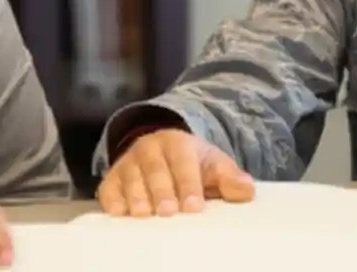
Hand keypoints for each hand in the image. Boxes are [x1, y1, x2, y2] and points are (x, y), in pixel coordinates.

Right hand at [95, 128, 254, 215]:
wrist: (162, 150)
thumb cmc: (192, 163)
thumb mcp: (214, 165)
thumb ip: (231, 178)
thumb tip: (247, 191)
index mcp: (177, 142)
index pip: (183, 162)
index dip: (189, 184)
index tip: (194, 206)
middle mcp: (149, 148)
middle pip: (154, 169)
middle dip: (161, 191)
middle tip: (168, 212)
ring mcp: (128, 163)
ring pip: (130, 177)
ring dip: (136, 196)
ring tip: (143, 214)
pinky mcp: (112, 178)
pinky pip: (109, 188)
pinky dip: (112, 199)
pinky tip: (118, 212)